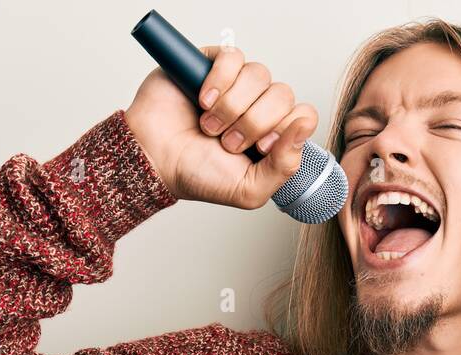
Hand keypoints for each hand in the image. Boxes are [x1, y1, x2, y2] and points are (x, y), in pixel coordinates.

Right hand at [123, 46, 318, 208]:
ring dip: (232, 106)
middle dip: (253, 123)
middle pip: (283, 95)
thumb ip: (285, 166)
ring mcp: (238, 85)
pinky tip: (203, 100)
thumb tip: (306, 124)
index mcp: (274, 134)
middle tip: (227, 141)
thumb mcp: (249, 190)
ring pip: (260, 75)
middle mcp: (260, 106)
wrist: (154, 160)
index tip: (259, 148)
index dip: (284, 130)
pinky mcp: (215, 65)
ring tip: (210, 125)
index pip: (303, 115)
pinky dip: (219, 81)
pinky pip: (234, 58)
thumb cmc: (198, 175)